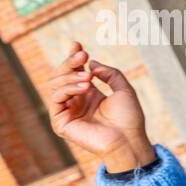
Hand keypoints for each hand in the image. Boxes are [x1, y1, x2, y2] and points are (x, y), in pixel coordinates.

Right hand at [46, 43, 154, 169]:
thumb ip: (109, 73)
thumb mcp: (124, 89)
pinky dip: (68, 88)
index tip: (78, 44)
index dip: (73, 57)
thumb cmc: (129, 118)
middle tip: (82, 55)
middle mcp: (75, 101)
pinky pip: (56, 99)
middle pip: (61, 75)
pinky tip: (84, 87)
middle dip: (70, 62)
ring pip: (55, 84)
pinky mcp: (61, 122)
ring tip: (88, 77)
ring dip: (70, 76)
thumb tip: (91, 63)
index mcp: (88, 94)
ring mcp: (67, 111)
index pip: (74, 72)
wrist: (129, 140)